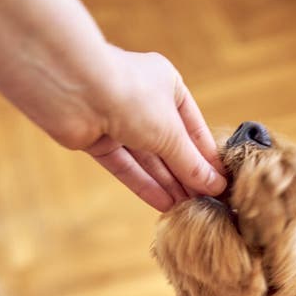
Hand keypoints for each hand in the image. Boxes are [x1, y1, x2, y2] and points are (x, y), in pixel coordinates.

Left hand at [84, 47, 226, 211]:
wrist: (74, 89)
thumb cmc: (130, 96)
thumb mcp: (170, 133)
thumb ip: (190, 163)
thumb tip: (214, 186)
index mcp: (167, 86)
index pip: (193, 128)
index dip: (206, 157)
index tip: (221, 185)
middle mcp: (143, 101)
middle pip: (170, 146)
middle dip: (186, 175)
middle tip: (205, 205)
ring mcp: (118, 120)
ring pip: (147, 159)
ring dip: (167, 184)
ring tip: (188, 210)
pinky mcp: (97, 139)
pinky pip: (126, 166)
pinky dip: (143, 184)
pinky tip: (163, 204)